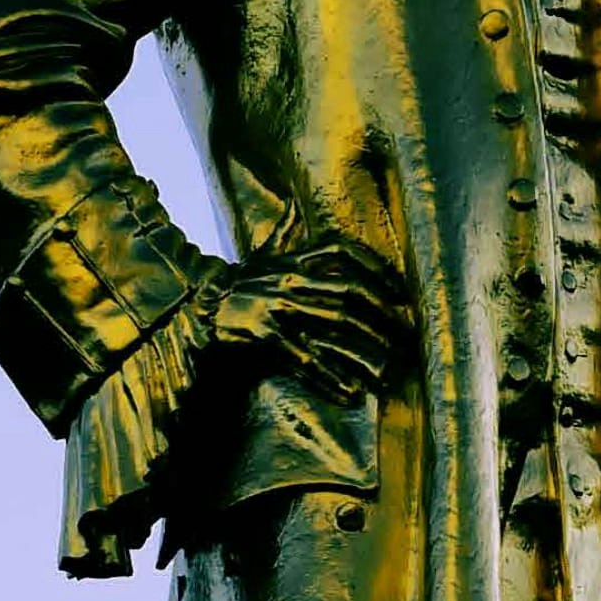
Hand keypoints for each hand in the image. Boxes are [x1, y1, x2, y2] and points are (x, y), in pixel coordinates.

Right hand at [207, 234, 406, 396]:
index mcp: (293, 260)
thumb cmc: (234, 285)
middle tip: (407, 334)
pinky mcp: (265, 335)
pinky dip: (331, 378)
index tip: (399, 290)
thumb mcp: (258, 255)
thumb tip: (292, 206)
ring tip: (391, 370)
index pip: (343, 252)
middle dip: (384, 313)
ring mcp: (278, 306)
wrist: (192, 307)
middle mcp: (290, 279)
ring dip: (367, 347)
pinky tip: (351, 394)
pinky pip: (307, 359)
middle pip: (349, 291)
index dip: (376, 268)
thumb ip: (282, 232)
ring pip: (336, 323)